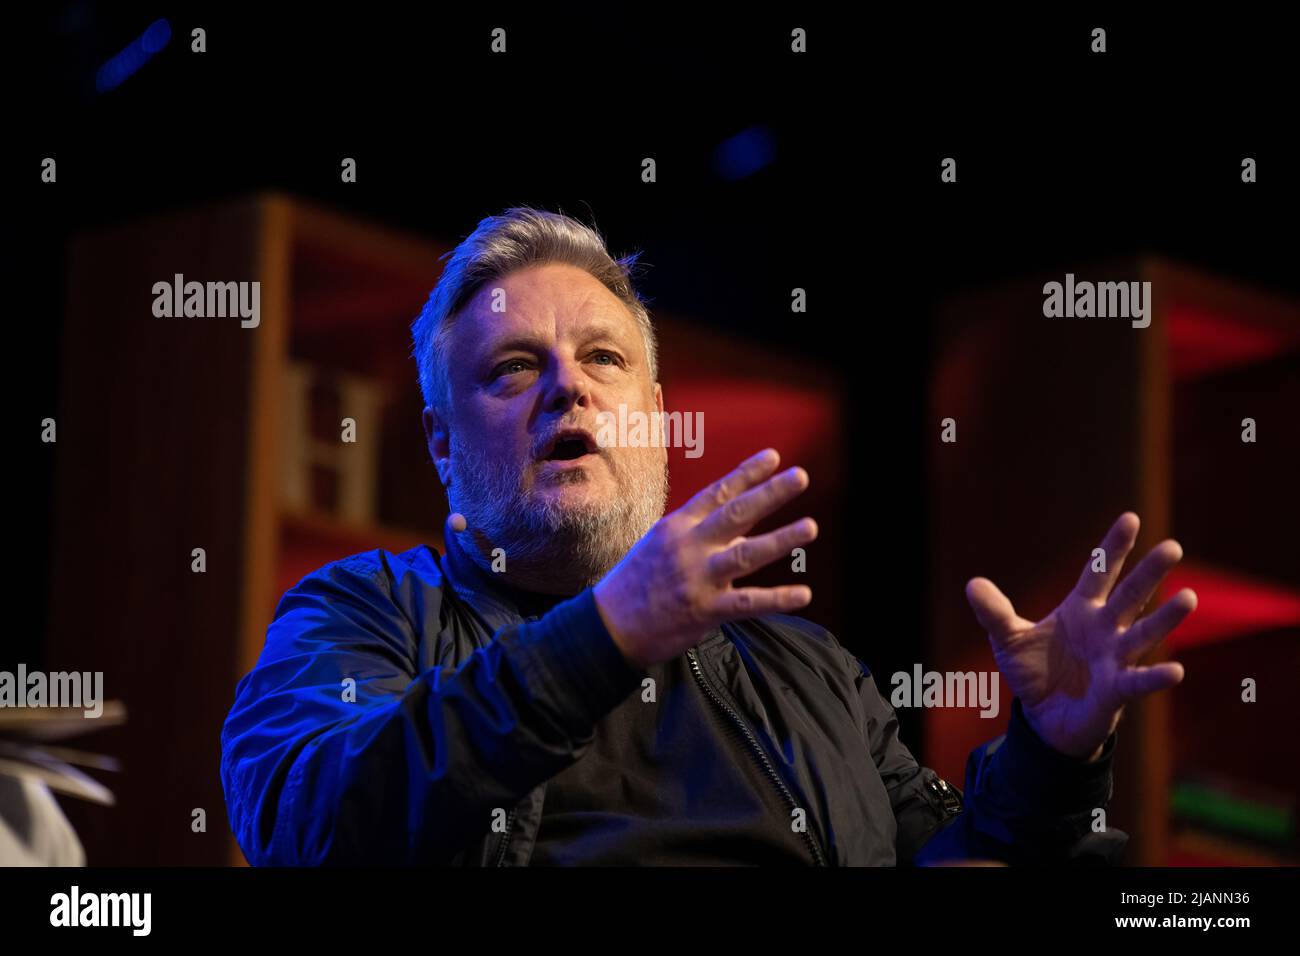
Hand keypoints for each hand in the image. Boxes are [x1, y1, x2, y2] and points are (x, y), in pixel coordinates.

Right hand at [593, 448, 817, 668]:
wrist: (609, 626)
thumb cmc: (636, 583)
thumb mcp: (659, 545)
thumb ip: (697, 533)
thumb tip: (737, 526)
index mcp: (678, 526)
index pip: (718, 493)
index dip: (748, 474)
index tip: (774, 457)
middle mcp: (689, 546)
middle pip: (736, 514)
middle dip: (771, 494)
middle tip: (800, 477)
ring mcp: (697, 578)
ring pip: (746, 554)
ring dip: (781, 539)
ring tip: (810, 526)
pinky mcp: (704, 610)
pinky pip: (747, 603)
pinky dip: (776, 599)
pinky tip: (803, 593)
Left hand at [965, 512, 1194, 760]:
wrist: (1043, 718)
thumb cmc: (1034, 671)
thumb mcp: (1007, 639)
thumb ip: (994, 613)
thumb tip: (972, 584)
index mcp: (1081, 610)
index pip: (1099, 573)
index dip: (1112, 548)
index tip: (1130, 518)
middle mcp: (1105, 629)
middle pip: (1130, 595)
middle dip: (1149, 572)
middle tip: (1172, 547)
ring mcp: (1115, 658)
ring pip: (1144, 633)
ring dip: (1165, 618)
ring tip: (1188, 597)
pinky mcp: (1116, 691)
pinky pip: (1138, 682)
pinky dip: (1155, 677)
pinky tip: (1176, 671)